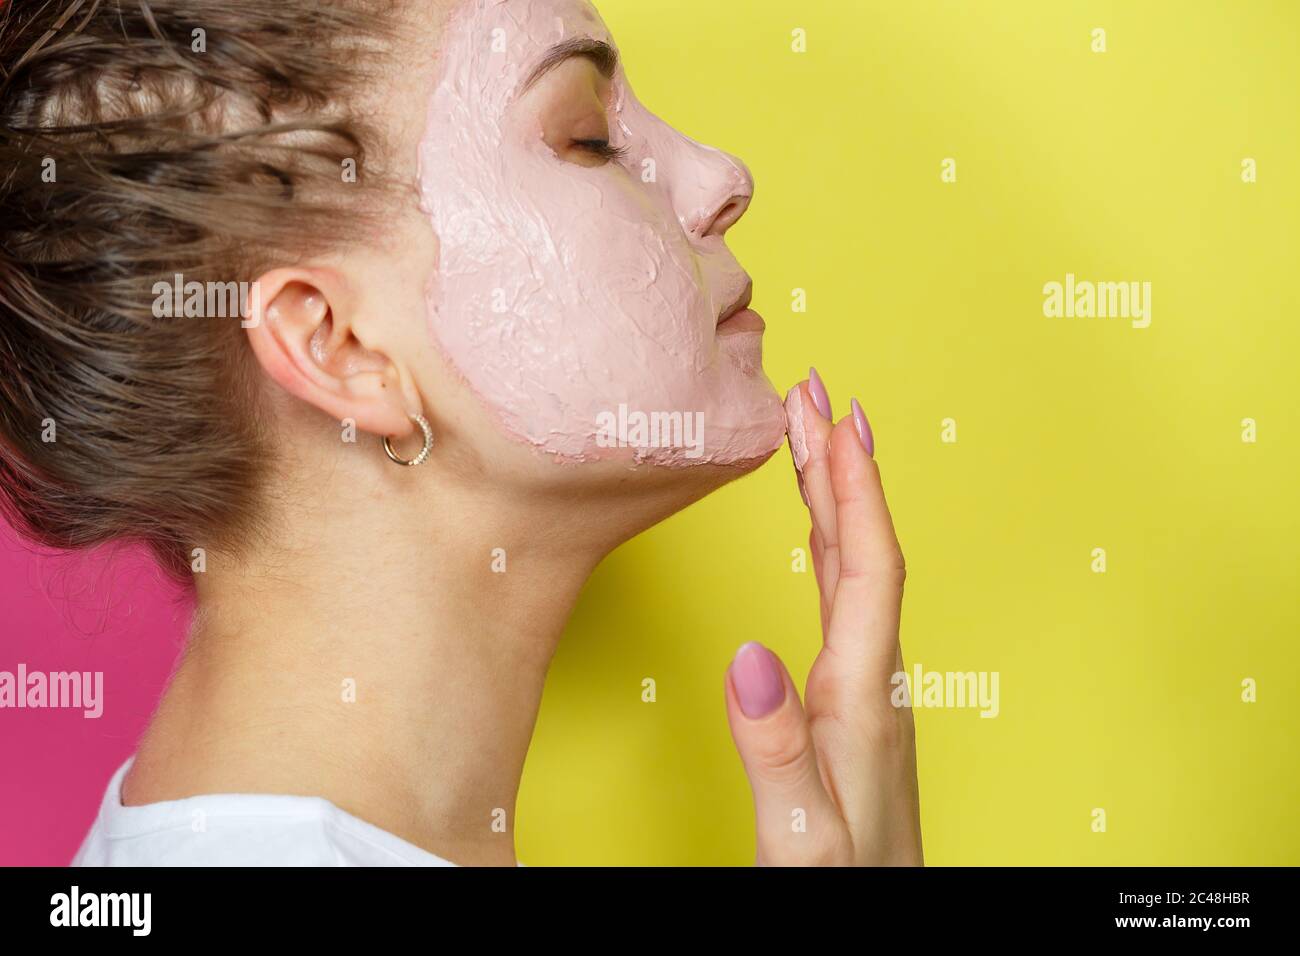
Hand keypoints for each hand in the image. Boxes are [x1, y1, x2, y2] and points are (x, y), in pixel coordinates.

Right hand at [724, 370, 922, 865]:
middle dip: (840, 466)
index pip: (868, 566)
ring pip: (855, 570)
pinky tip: (819, 542)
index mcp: (864, 696)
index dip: (853, 487)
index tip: (834, 416)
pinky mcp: (850, 706)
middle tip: (815, 394)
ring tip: (810, 442)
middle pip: (864, 550)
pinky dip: (830, 550)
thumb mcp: (801, 833)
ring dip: (834, 498)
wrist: (874, 920)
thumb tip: (748, 654)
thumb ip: (776, 749)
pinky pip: (845, 602)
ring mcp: (866, 692)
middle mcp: (873, 681)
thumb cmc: (839, 887)